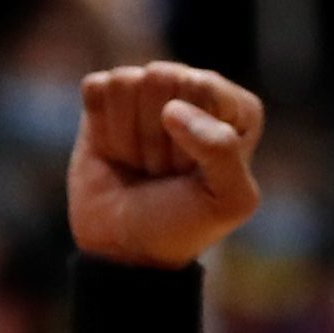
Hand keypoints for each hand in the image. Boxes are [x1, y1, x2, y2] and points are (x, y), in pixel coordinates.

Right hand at [65, 62, 262, 271]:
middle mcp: (194, 91)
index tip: (188, 172)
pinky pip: (97, 88)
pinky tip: (115, 153)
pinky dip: (102, 127)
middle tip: (162, 171)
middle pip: (161, 78)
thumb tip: (172, 110)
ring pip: (127, 83)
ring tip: (141, 164)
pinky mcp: (107, 99)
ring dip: (128, 135)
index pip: (202, 86)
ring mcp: (148, 92)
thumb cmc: (182, 225)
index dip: (188, 135)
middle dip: (155, 136)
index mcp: (236, 108)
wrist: (127, 252)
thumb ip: (222, 151)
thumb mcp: (228, 202)